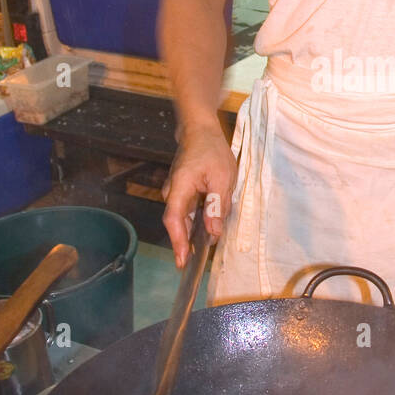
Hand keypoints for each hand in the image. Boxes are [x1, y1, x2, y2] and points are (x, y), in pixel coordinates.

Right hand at [162, 123, 237, 267]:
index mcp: (180, 187)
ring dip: (192, 234)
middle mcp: (172, 192)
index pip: (174, 219)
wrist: (199, 130)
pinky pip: (187, 212)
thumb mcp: (222, 177)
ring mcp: (175, 192)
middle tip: (195, 264)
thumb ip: (216, 205)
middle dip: (185, 244)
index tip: (182, 261)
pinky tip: (206, 231)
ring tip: (201, 252)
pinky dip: (195, 223)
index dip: (178, 242)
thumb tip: (213, 231)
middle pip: (178, 223)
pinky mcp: (181, 192)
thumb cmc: (211, 149)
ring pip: (183, 218)